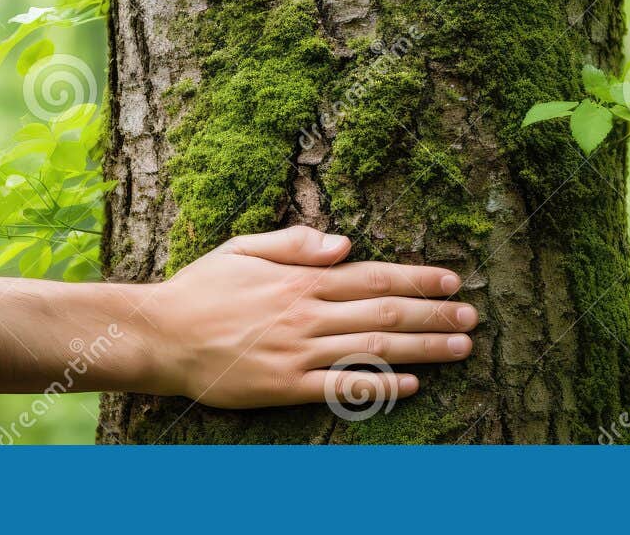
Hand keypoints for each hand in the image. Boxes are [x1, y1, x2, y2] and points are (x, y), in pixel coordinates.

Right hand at [139, 226, 476, 408]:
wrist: (157, 336)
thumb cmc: (200, 289)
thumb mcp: (243, 248)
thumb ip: (296, 243)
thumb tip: (345, 242)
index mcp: (300, 279)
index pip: (373, 275)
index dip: (417, 277)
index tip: (452, 279)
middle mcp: (306, 315)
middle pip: (385, 311)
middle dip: (434, 314)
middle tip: (472, 317)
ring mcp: (298, 353)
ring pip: (374, 347)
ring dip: (423, 347)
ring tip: (461, 347)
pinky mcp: (286, 387)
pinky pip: (343, 387)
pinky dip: (380, 385)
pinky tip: (413, 384)